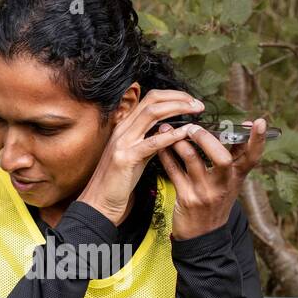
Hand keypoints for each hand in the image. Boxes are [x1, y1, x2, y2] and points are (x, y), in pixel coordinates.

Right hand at [78, 89, 208, 224]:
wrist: (99, 202)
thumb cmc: (118, 181)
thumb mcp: (136, 155)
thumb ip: (149, 141)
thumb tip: (168, 131)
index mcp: (125, 126)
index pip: (150, 99)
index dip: (172, 96)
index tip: (191, 101)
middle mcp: (123, 129)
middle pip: (152, 100)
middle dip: (178, 98)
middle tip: (198, 105)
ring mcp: (122, 142)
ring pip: (152, 113)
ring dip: (177, 109)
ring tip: (195, 113)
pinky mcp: (125, 158)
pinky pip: (152, 142)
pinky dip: (170, 136)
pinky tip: (185, 134)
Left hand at [157, 117, 268, 239]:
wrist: (203, 236)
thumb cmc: (216, 202)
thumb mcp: (230, 182)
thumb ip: (235, 158)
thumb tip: (241, 128)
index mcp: (237, 178)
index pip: (252, 157)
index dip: (257, 140)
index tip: (258, 121)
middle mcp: (223, 185)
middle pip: (222, 158)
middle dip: (206, 138)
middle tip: (194, 128)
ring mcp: (205, 193)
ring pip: (192, 160)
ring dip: (180, 143)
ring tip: (170, 132)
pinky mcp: (186, 198)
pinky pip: (173, 172)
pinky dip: (166, 156)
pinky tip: (161, 146)